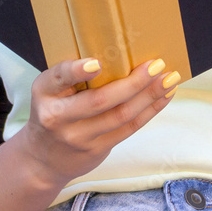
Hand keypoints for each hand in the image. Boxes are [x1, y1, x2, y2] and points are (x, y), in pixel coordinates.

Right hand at [20, 57, 178, 189]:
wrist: (43, 159)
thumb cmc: (52, 109)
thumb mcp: (49, 90)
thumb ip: (72, 74)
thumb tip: (119, 51)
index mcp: (45, 93)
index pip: (59, 78)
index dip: (77, 71)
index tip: (98, 63)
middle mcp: (59, 116)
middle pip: (100, 100)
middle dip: (133, 82)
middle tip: (155, 64)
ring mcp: (79, 137)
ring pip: (120, 116)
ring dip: (149, 96)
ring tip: (169, 79)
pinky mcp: (97, 149)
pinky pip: (128, 129)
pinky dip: (149, 111)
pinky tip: (164, 96)